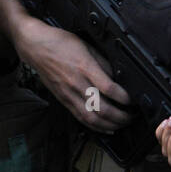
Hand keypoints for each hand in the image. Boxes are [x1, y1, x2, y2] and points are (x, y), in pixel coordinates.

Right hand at [14, 15, 130, 130]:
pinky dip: (95, 126)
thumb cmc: (61, 43)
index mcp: (85, 67)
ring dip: (110, 125)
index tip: (134, 100)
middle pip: (102, 108)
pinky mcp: (63, 100)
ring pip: (91, 117)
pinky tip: (106, 128)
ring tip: (123, 124)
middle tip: (133, 116)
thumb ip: (103, 63)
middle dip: (121, 116)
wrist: (36, 46)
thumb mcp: (88, 47)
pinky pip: (80, 117)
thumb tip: (118, 78)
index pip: (109, 88)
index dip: (124, 98)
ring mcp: (68, 94)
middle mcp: (76, 83)